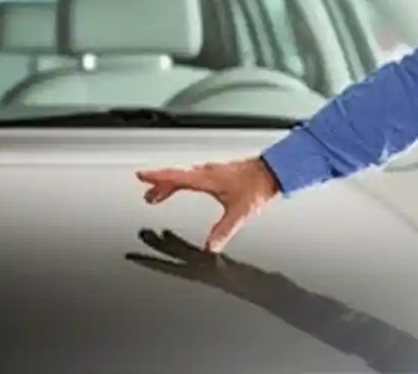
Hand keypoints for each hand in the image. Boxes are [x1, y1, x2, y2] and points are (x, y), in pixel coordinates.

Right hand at [135, 157, 280, 252]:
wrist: (276, 170)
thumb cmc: (258, 185)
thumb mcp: (239, 213)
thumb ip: (223, 231)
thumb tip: (210, 247)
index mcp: (207, 179)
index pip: (175, 177)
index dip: (157, 178)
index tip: (141, 176)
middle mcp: (209, 172)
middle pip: (177, 178)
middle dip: (160, 186)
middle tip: (148, 196)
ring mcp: (215, 171)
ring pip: (187, 176)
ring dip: (172, 184)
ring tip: (161, 194)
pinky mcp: (223, 172)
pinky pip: (197, 176)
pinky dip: (186, 182)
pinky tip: (191, 187)